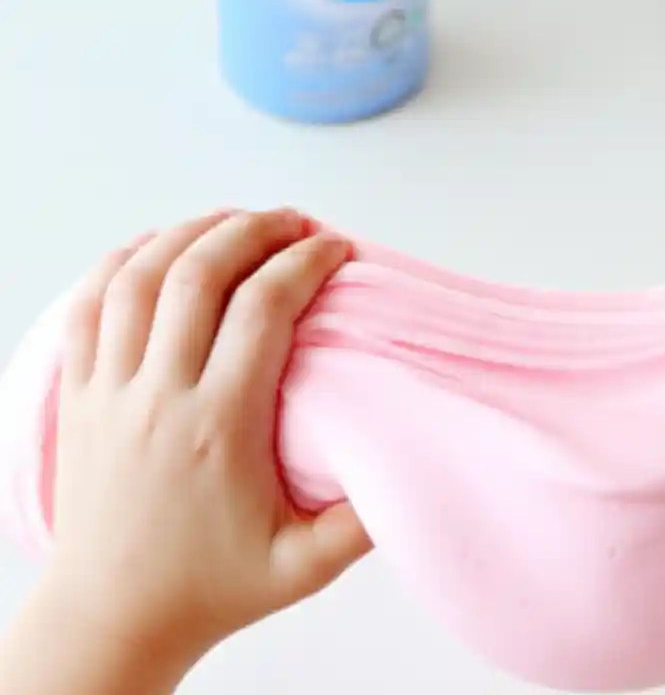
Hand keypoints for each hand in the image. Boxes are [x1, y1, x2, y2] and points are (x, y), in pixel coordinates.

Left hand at [39, 210, 370, 671]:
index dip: (304, 264)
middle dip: (252, 230)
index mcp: (220, 429)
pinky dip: (121, 261)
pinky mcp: (77, 397)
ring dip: (189, 233)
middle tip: (294, 222)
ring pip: (139, 277)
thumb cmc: (213, 589)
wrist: (115, 615)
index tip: (336, 249)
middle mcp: (158, 398)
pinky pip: (88, 306)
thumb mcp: (303, 567)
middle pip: (199, 275)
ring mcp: (108, 393)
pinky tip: (157, 247)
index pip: (262, 311)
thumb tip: (414, 467)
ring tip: (234, 221)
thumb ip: (363, 522)